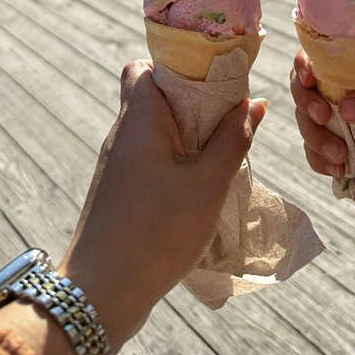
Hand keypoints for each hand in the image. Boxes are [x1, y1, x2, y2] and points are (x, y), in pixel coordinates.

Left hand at [0, 59, 266, 353]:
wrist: (101, 293)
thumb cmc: (157, 230)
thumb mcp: (208, 184)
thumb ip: (234, 139)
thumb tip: (254, 102)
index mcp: (139, 116)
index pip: (145, 64)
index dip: (178, 62)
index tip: (215, 73)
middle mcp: (123, 131)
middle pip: (154, 94)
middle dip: (193, 99)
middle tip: (227, 114)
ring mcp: (119, 162)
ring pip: (156, 127)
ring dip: (188, 131)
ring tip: (221, 148)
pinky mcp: (121, 188)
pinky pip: (152, 154)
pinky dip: (177, 157)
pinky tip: (200, 181)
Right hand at [290, 49, 354, 185]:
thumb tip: (345, 108)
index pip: (319, 58)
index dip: (304, 65)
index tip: (308, 80)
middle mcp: (341, 93)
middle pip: (303, 92)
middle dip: (306, 106)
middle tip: (324, 118)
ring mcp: (338, 122)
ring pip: (306, 124)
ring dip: (315, 140)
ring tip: (342, 157)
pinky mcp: (339, 149)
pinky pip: (314, 154)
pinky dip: (320, 162)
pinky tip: (340, 170)